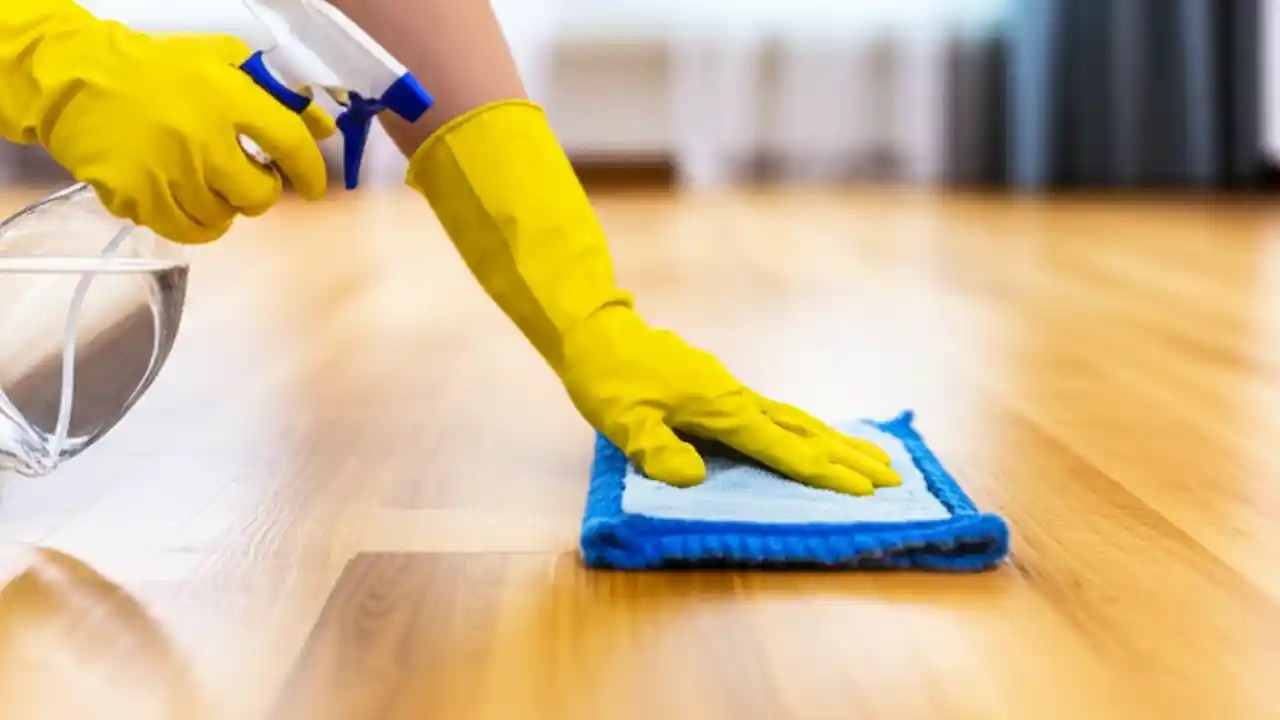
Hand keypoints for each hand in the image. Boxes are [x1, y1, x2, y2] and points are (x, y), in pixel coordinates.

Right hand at [13, 18, 333, 242]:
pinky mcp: (135, 196)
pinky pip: (182, 230)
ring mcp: (167, 171)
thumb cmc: (153, 68)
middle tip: (245, 179)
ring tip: (205, 184)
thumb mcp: (218, 60)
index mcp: (227, 98)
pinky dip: (190, 223)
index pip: (289, 143)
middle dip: (260, 193)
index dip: (310, 171)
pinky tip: (182, 200)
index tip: (314, 186)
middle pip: (258, 196)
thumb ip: (274, 92)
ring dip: (222, 208)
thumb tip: (322, 127)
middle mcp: (201, 139)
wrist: (73, 77)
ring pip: (221, 219)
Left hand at [561, 307, 902, 494]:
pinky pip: (778, 414)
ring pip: (796, 419)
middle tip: (894, 479)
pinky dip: (809, 429)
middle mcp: (736, 397)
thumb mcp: (622, 420)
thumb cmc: (609, 378)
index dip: (821, 472)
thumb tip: (694, 478)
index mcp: (720, 407)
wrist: (598, 333)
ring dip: (837, 441)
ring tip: (876, 459)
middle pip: (804, 429)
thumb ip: (657, 450)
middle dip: (848, 456)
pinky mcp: (723, 391)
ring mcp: (732, 391)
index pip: (780, 446)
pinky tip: (816, 437)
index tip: (862, 491)